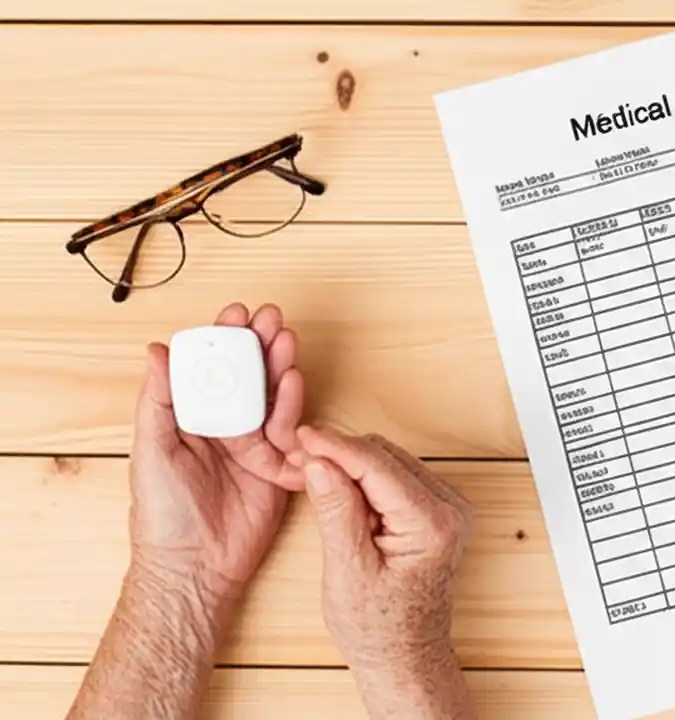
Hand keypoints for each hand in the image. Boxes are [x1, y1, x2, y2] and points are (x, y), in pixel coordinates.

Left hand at [129, 302, 305, 613]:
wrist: (194, 568)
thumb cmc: (163, 515)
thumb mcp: (151, 451)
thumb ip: (158, 400)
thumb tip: (158, 350)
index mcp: (191, 419)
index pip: (210, 369)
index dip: (224, 340)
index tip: (236, 314)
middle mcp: (225, 428)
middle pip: (248, 377)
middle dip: (260, 345)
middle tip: (271, 317)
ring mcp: (254, 447)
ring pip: (272, 398)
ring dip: (281, 367)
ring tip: (287, 341)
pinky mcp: (278, 469)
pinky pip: (291, 433)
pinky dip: (295, 409)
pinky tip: (295, 384)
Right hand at [298, 426, 474, 719]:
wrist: (404, 655)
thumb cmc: (377, 628)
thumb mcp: (347, 571)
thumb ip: (337, 512)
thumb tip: (320, 462)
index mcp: (432, 525)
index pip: (378, 466)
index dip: (336, 446)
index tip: (302, 436)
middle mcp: (450, 510)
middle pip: (386, 457)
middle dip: (340, 453)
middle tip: (297, 457)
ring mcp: (448, 508)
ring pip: (390, 462)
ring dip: (350, 463)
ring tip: (310, 473)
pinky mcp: (436, 511)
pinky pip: (396, 477)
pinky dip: (364, 477)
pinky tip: (336, 488)